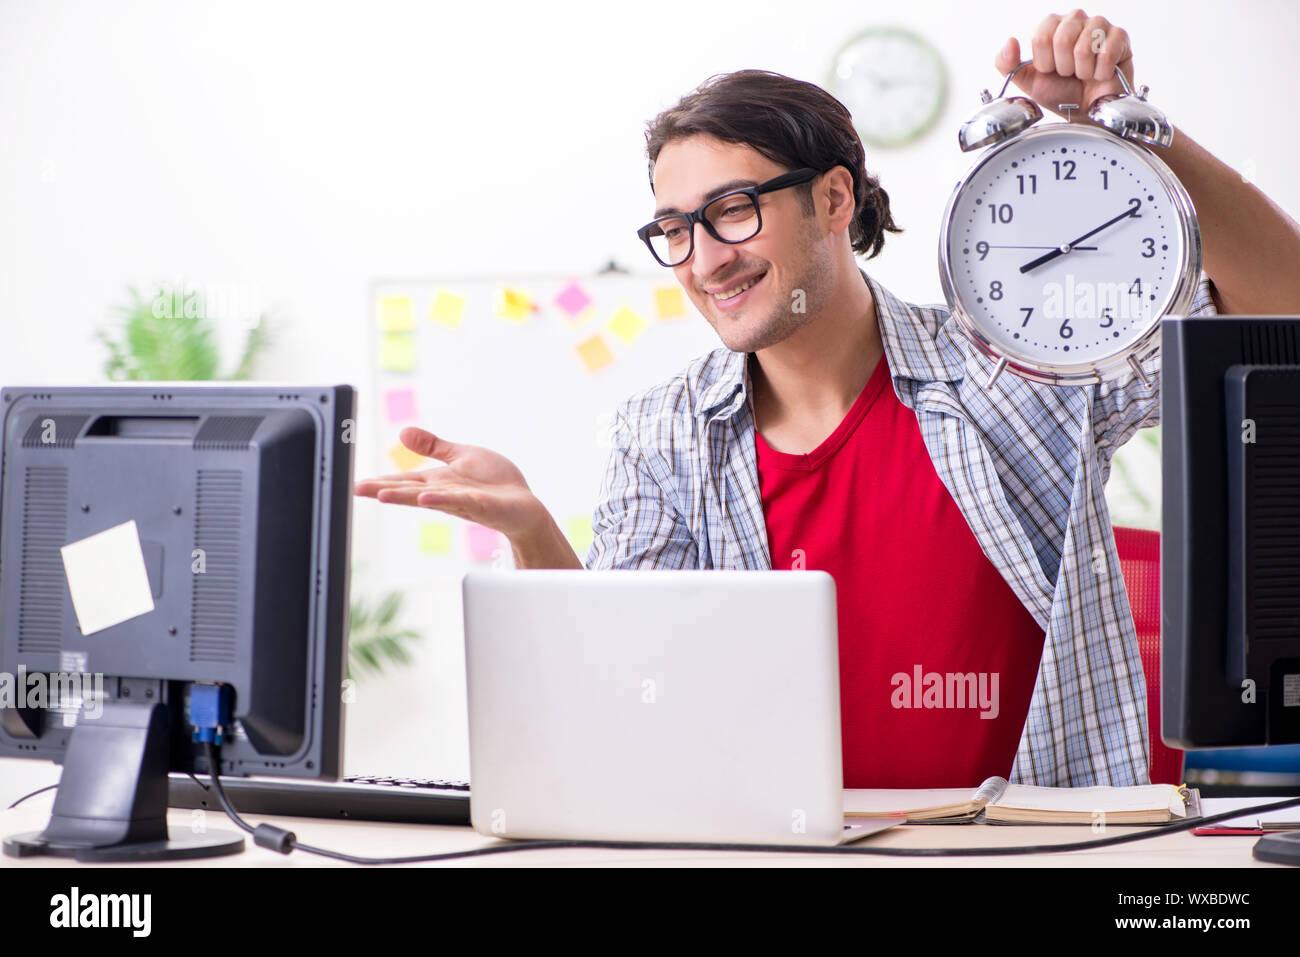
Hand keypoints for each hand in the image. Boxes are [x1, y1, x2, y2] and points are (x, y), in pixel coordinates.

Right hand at [354, 426, 543, 540]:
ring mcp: (461, 501)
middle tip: (356, 489)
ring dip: (404, 497)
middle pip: (409, 490)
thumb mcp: (461, 456)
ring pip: (428, 497)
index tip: (355, 484)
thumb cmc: (494, 483)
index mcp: (438, 481)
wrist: (523, 505)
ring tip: (380, 495)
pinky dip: (442, 498)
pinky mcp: (481, 505)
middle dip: (382, 490)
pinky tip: (426, 496)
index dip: (380, 481)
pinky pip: (459, 501)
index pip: (404, 481)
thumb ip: (433, 447)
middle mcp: (444, 493)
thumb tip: (402, 432)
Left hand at [994, 10, 1133, 122]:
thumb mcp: (1027, 81)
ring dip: (1082, 71)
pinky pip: (1106, 53)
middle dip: (1064, 67)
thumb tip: (1010, 42)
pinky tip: (1100, 73)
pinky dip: (1100, 72)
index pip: (1041, 36)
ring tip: (1084, 74)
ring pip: (1084, 48)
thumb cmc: (1059, 92)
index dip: (1045, 62)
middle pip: (1062, 39)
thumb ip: (1007, 64)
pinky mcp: (1121, 36)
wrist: (1085, 111)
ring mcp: (1099, 25)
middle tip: (1069, 74)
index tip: (1051, 70)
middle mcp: (1075, 19)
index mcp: (1052, 26)